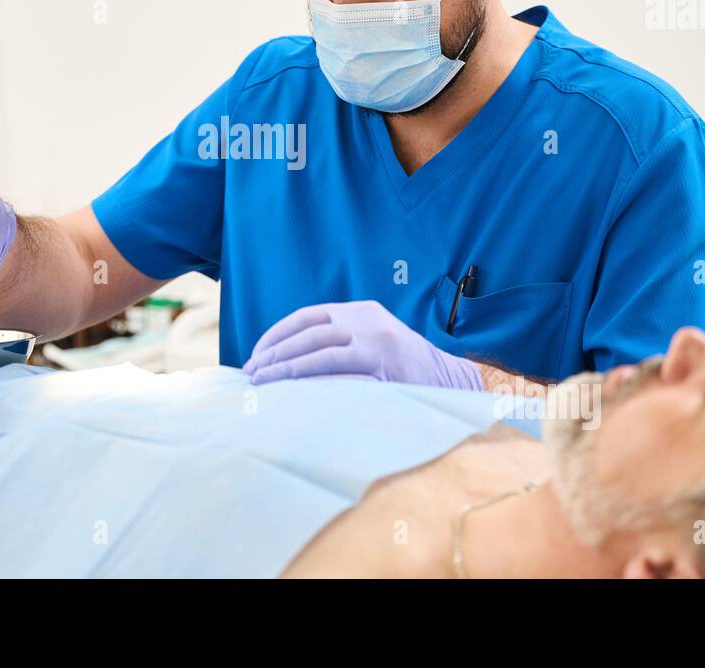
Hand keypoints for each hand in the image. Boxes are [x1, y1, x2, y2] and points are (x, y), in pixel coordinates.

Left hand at [242, 300, 482, 389]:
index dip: (276, 335)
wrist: (452, 382)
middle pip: (309, 332)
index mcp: (360, 311)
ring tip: (264, 382)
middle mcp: (367, 321)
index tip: (256, 355)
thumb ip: (339, 341)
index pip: (307, 316)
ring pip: (321, 351)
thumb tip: (287, 358)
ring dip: (287, 368)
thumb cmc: (404, 369)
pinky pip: (341, 373)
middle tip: (252, 373)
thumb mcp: (371, 341)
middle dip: (275, 353)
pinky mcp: (386, 368)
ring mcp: (378, 343)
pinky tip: (294, 392)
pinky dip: (314, 382)